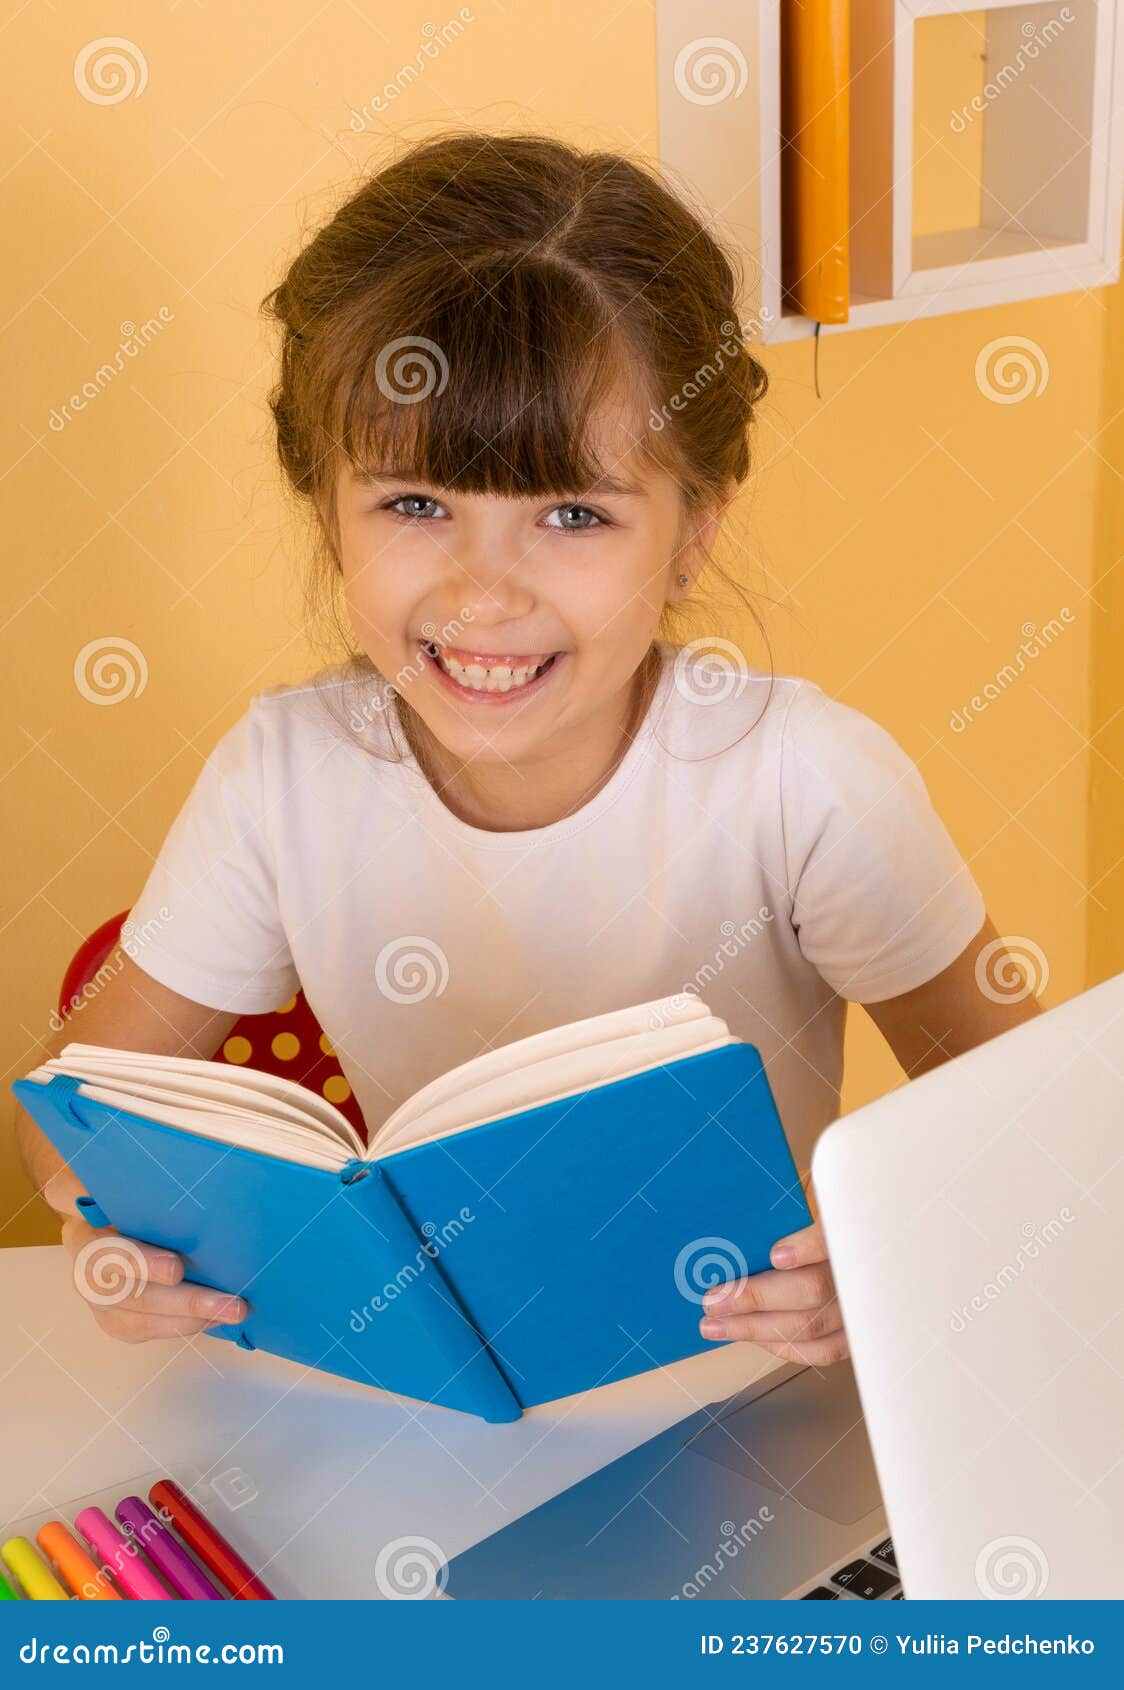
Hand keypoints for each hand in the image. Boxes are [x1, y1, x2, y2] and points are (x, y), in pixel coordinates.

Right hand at [43, 1163, 247, 1343]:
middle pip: (127, 1294)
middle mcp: (84, 1269)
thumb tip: (177, 1164)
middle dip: (181, 1300)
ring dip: (188, 1319)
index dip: (138, 1261)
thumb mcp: (127, 1176)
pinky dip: (183, 1326)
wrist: (104, 1213)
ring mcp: (97, 1299)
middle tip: (226, 1302)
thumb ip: (141, 1179)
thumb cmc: (127, 1193)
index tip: (176, 1269)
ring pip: (137, 1319)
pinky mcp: (114, 1319)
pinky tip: (217, 1319)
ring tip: (231, 1313)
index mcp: (84, 1228)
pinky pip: (145, 1331)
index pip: (103, 1247)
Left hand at [697, 1220, 848, 1365]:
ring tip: (716, 1326)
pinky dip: (782, 1346)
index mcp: (845, 1235)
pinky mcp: (854, 1335)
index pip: (832, 1238)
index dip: (808, 1247)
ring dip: (755, 1328)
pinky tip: (752, 1337)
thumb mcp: (806, 1219)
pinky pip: (821, 1350)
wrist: (859, 1259)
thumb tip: (736, 1232)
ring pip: (810, 1326)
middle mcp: (856, 1273)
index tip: (775, 1255)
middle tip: (713, 1300)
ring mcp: (858, 1309)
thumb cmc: (820, 1237)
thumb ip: (784, 1224)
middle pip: (812, 1289)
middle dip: (755, 1297)